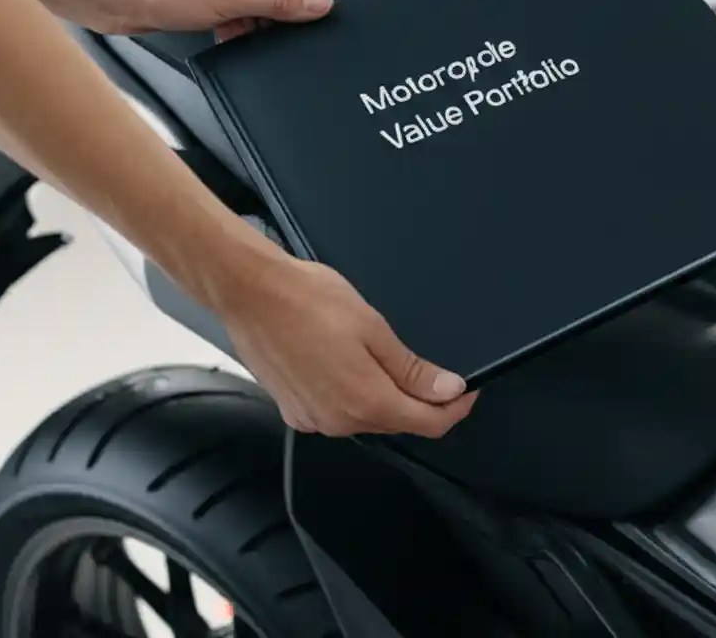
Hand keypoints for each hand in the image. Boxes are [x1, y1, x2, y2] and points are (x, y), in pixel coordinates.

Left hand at [108, 0, 333, 40]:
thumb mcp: (231, 1)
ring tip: (234, 33)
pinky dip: (230, 23)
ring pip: (248, 0)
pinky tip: (222, 35)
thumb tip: (320, 1)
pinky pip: (228, 7)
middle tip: (268, 35)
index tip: (310, 24)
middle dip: (272, 14)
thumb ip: (279, 3)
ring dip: (248, 21)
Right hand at [214, 252, 478, 437]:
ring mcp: (314, 420)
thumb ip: (412, 369)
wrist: (249, 293)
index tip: (466, 390)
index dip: (456, 408)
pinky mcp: (295, 411)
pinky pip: (338, 412)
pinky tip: (347, 364)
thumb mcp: (374, 329)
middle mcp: (339, 422)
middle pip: (399, 422)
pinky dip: (354, 396)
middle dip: (422, 401)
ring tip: (381, 356)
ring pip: (369, 418)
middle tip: (433, 371)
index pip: (430, 423)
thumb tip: (447, 389)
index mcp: (366, 402)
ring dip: (386, 397)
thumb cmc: (306, 301)